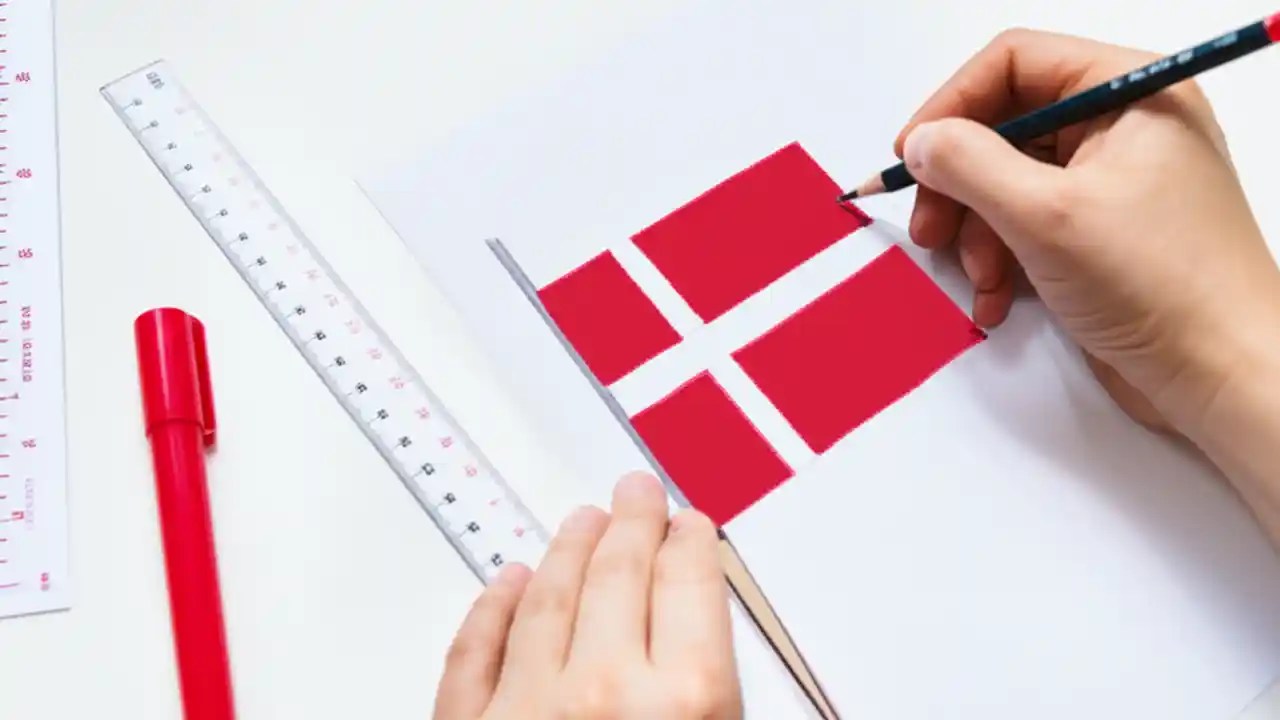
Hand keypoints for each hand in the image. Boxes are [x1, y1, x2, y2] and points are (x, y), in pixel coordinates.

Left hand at [433, 473, 742, 719]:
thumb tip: (710, 650)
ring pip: (546, 602)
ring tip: (581, 524)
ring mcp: (528, 711)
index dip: (688, 542)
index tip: (687, 526)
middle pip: (619, 577)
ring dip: (566, 553)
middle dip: (630, 525)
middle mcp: (605, 694)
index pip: (689, 585)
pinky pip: (472, 657)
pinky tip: (505, 586)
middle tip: (635, 495)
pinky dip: (489, 612)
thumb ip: (715, 691)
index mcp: (688, 700)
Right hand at [894, 29, 1279, 441]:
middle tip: (929, 229)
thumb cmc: (1160, 284)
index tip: (912, 156)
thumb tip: (920, 143)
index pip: (1016, 62)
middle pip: (1003, 125)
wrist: (1222, 374)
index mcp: (1129, 93)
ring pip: (1006, 182)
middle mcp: (1122, 127)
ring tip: (979, 279)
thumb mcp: (1047, 216)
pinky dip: (1000, 261)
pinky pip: (1026, 226)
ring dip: (976, 233)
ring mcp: (1111, 182)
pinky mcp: (1099, 234)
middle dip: (958, 183)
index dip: (953, 104)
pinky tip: (997, 299)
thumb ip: (970, 166)